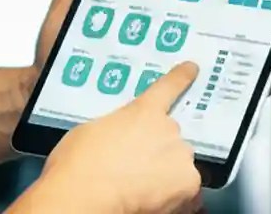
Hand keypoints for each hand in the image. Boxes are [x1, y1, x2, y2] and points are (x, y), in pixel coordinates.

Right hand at [37, 62, 205, 213]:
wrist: (86, 193)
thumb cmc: (78, 162)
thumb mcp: (92, 131)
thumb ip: (116, 129)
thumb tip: (119, 141)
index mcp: (143, 111)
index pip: (168, 87)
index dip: (182, 77)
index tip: (192, 69)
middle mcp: (168, 129)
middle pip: (172, 137)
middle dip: (160, 149)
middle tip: (137, 167)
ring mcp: (180, 156)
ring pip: (180, 164)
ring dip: (168, 173)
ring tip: (144, 190)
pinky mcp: (188, 185)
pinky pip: (189, 193)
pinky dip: (177, 198)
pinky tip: (156, 204)